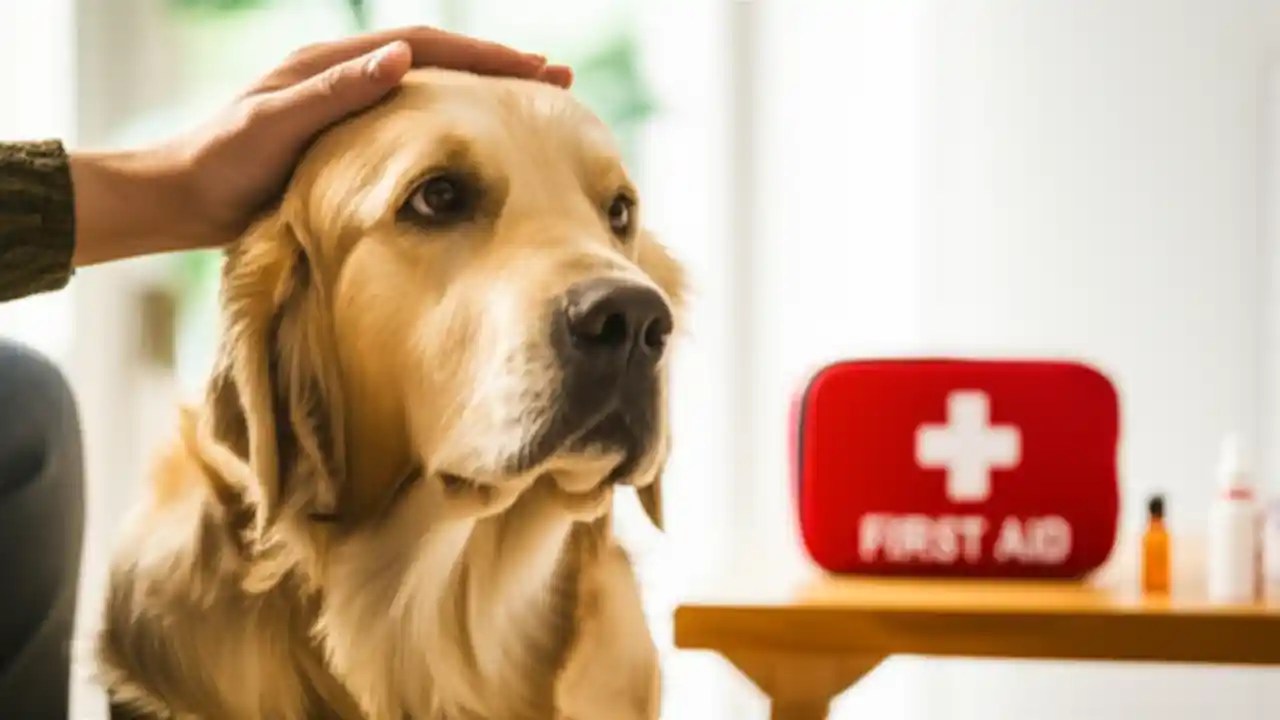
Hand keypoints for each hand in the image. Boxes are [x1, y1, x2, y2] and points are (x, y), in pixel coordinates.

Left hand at [69, 26, 571, 265]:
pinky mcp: (347, 136)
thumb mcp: (275, 126)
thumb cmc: (222, 166)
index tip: (537, 68)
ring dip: (483, 90)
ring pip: (430, 86)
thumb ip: (336, 92)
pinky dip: (455, 119)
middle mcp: (346, 75)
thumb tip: (400, 56)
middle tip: (558, 76)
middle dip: (499, 65)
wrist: (180, 198)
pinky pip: (415, 117)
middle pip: (437, 59)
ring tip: (533, 100)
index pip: (424, 48)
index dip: (484, 56)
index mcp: (333, 64)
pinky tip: (477, 139)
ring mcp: (348, 104)